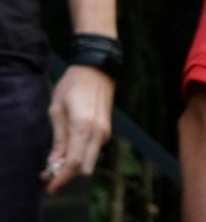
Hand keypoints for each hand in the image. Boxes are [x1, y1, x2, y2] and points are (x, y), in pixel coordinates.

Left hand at [44, 64, 112, 194]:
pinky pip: (92, 151)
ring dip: (72, 167)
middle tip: (48, 176)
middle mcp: (98, 133)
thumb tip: (53, 162)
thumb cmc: (73, 86)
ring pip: (89, 161)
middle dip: (67, 176)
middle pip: (84, 167)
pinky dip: (79, 157)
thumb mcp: (57, 110)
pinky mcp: (106, 130)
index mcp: (84, 127)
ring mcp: (105, 132)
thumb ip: (58, 138)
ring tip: (53, 163)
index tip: (49, 188)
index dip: (61, 179)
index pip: (74, 163)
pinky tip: (66, 152)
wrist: (97, 69)